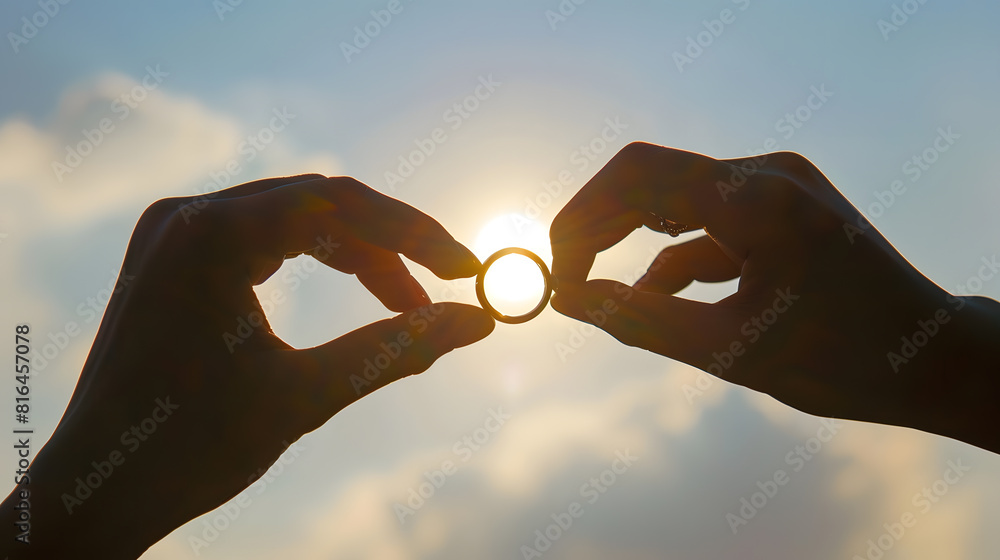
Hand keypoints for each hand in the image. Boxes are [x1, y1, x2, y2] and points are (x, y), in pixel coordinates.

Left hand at [1, 175, 493, 557]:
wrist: (97, 489)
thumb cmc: (189, 447)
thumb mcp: (305, 396)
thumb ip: (396, 350)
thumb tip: (479, 323)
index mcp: (209, 235)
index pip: (338, 203)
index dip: (414, 232)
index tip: (467, 268)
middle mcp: (187, 216)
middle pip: (319, 204)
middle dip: (390, 247)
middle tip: (446, 289)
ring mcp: (177, 232)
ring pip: (297, 220)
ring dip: (359, 256)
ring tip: (407, 304)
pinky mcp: (178, 255)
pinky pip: (267, 237)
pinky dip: (318, 261)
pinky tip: (359, 288)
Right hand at [549, 142, 999, 452]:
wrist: (930, 359)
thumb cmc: (843, 362)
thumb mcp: (728, 351)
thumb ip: (638, 321)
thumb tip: (567, 301)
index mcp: (759, 201)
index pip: (638, 174)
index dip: (580, 216)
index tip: (556, 270)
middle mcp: (767, 174)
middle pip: (650, 178)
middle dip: (598, 230)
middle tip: (566, 282)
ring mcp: (777, 184)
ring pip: (674, 200)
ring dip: (634, 246)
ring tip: (606, 300)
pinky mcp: (781, 204)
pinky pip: (707, 220)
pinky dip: (675, 256)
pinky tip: (656, 299)